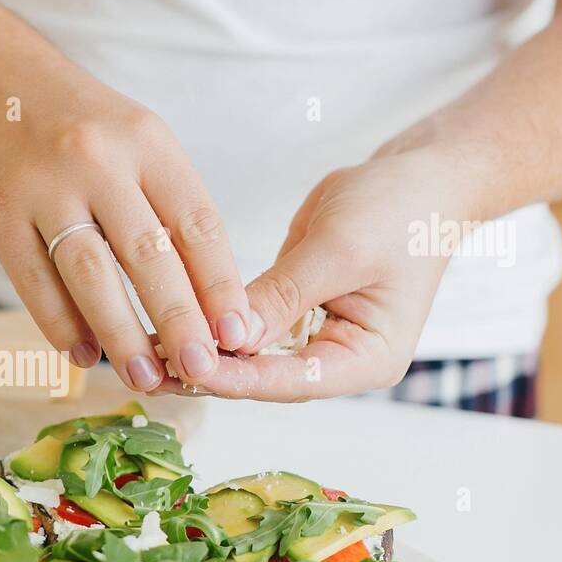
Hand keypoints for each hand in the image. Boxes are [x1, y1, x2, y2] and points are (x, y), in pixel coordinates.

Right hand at [0, 71, 253, 390]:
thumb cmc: (81, 130)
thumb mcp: (138, 144)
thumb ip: (170, 211)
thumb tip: (210, 304)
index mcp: (146, 142)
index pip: (196, 222)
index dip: (220, 285)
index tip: (238, 335)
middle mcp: (97, 160)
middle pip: (146, 253)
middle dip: (178, 319)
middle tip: (200, 370)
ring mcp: (42, 186)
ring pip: (89, 273)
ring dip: (120, 334)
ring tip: (144, 379)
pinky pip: (33, 281)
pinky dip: (60, 325)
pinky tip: (83, 355)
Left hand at [157, 149, 466, 401]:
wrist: (419, 179)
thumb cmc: (397, 209)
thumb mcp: (339, 249)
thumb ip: (283, 296)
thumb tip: (229, 338)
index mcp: (366, 360)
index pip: (291, 381)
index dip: (237, 377)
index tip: (186, 367)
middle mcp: (339, 363)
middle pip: (263, 381)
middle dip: (208, 372)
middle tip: (147, 368)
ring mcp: (313, 343)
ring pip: (247, 361)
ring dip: (199, 354)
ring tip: (142, 355)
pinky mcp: (291, 319)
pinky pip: (244, 332)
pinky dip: (208, 328)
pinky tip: (162, 328)